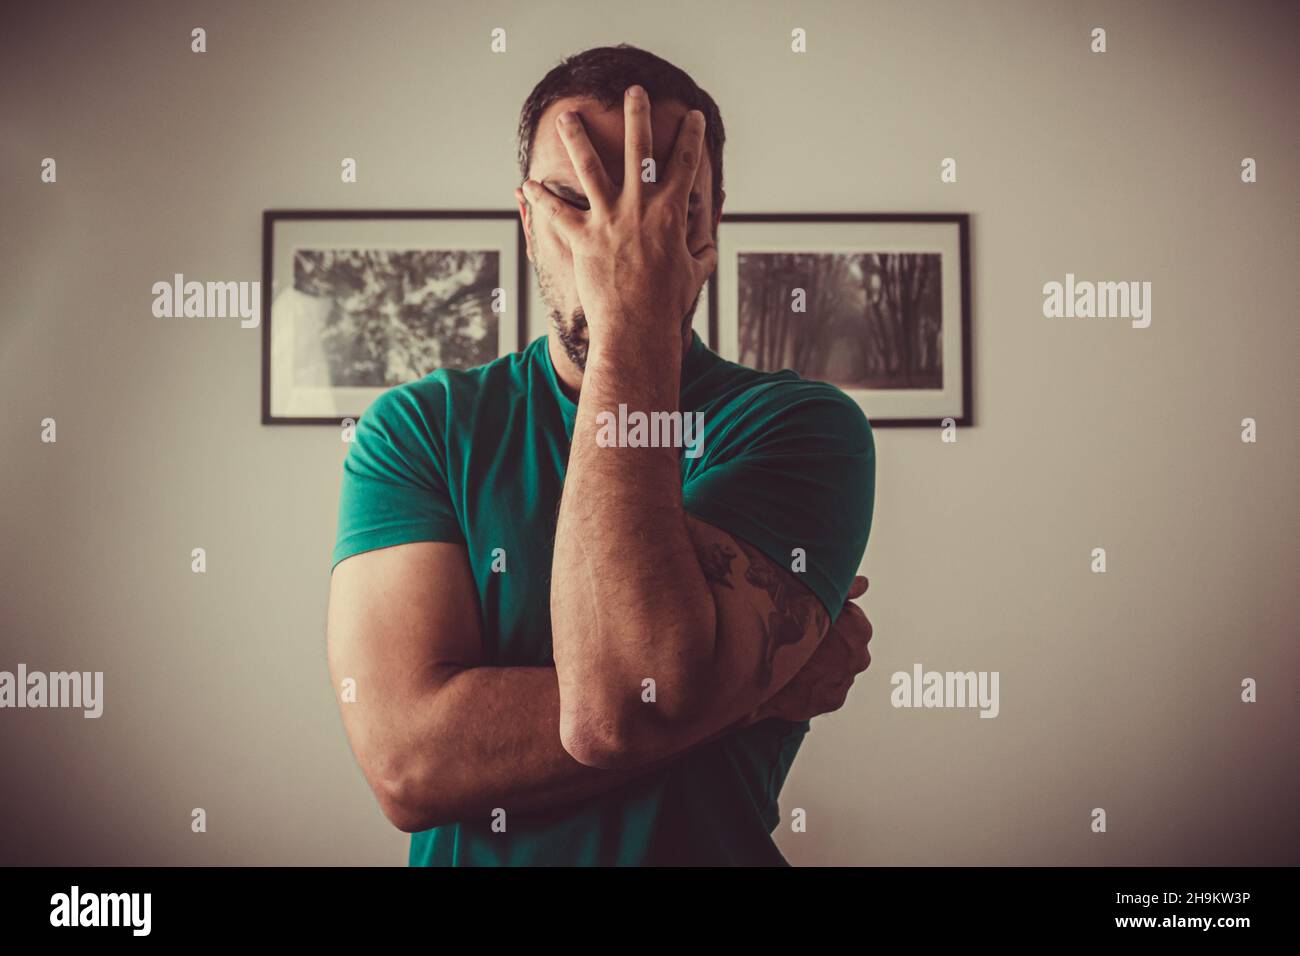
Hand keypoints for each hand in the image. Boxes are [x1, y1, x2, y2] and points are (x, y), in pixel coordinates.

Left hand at [519, 85, 716, 349]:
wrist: (637, 329)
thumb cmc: (669, 305)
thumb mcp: (697, 273)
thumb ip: (702, 251)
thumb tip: (708, 244)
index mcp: (672, 213)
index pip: (685, 163)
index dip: (692, 136)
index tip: (693, 116)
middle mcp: (639, 207)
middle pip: (639, 149)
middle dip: (638, 115)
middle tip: (634, 91)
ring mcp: (608, 220)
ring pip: (589, 168)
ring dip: (577, 138)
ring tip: (567, 117)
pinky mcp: (582, 238)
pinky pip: (557, 212)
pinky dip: (540, 198)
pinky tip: (527, 184)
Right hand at [748, 576, 873, 723]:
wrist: (762, 680)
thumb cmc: (786, 634)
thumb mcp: (812, 604)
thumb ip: (842, 592)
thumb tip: (864, 583)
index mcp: (859, 628)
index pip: (850, 615)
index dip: (829, 615)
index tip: (812, 619)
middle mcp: (860, 656)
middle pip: (845, 642)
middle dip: (829, 640)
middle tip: (803, 638)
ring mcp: (847, 680)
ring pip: (836, 665)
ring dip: (822, 662)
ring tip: (797, 660)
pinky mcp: (834, 700)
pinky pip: (827, 686)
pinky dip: (815, 682)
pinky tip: (797, 676)